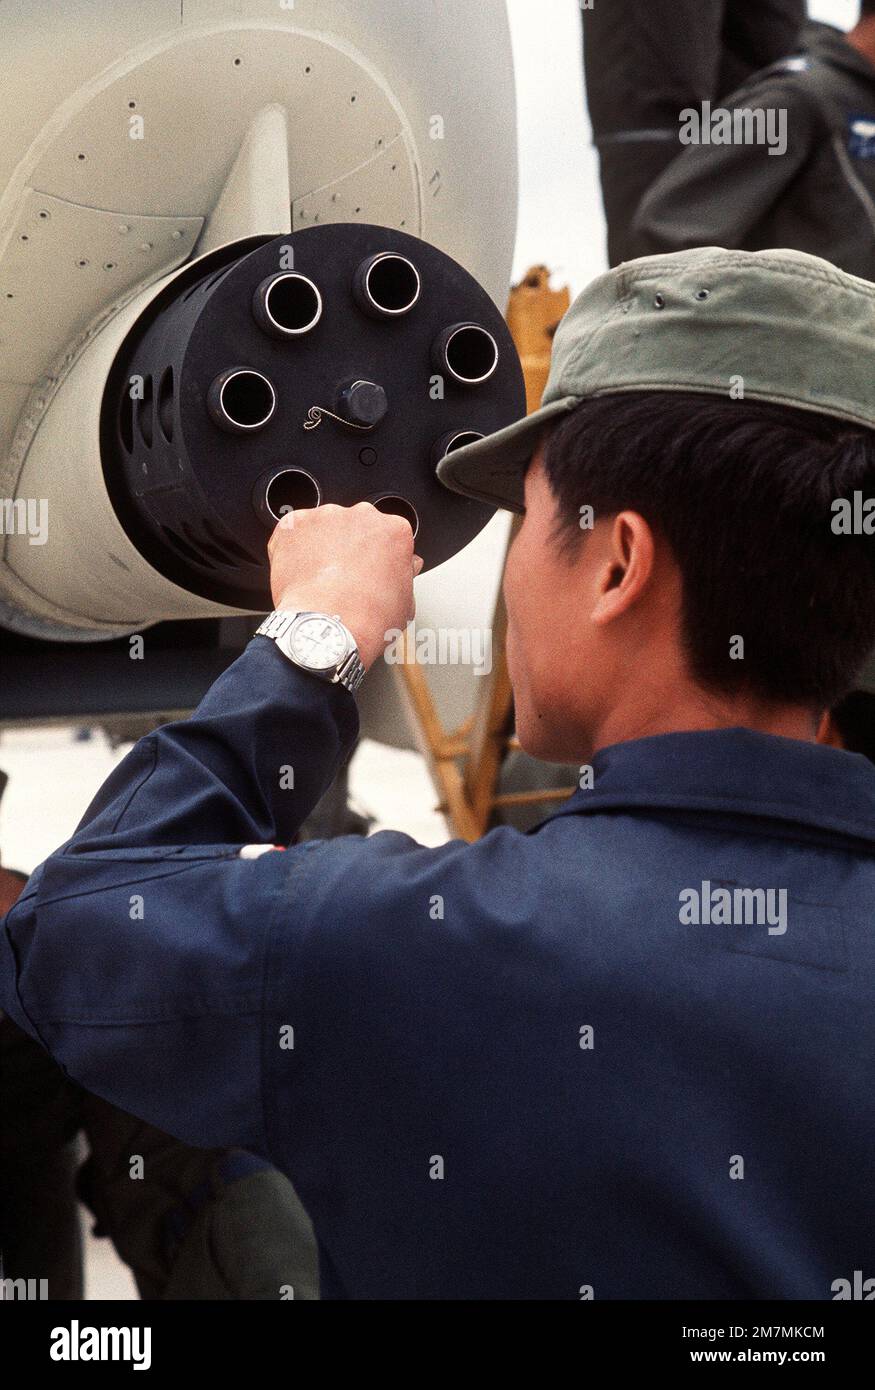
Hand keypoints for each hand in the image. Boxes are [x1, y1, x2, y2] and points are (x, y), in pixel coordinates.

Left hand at [267, 503, 422, 670]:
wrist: (329, 627)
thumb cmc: (368, 619)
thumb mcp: (404, 601)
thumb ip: (404, 574)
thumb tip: (405, 569)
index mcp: (394, 531)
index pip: (387, 536)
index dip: (377, 556)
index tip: (370, 570)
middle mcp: (362, 515)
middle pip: (355, 526)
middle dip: (349, 547)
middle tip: (343, 577)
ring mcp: (326, 517)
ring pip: (323, 527)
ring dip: (321, 546)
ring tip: (319, 579)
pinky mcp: (294, 524)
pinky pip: (292, 532)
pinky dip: (293, 549)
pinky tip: (299, 573)